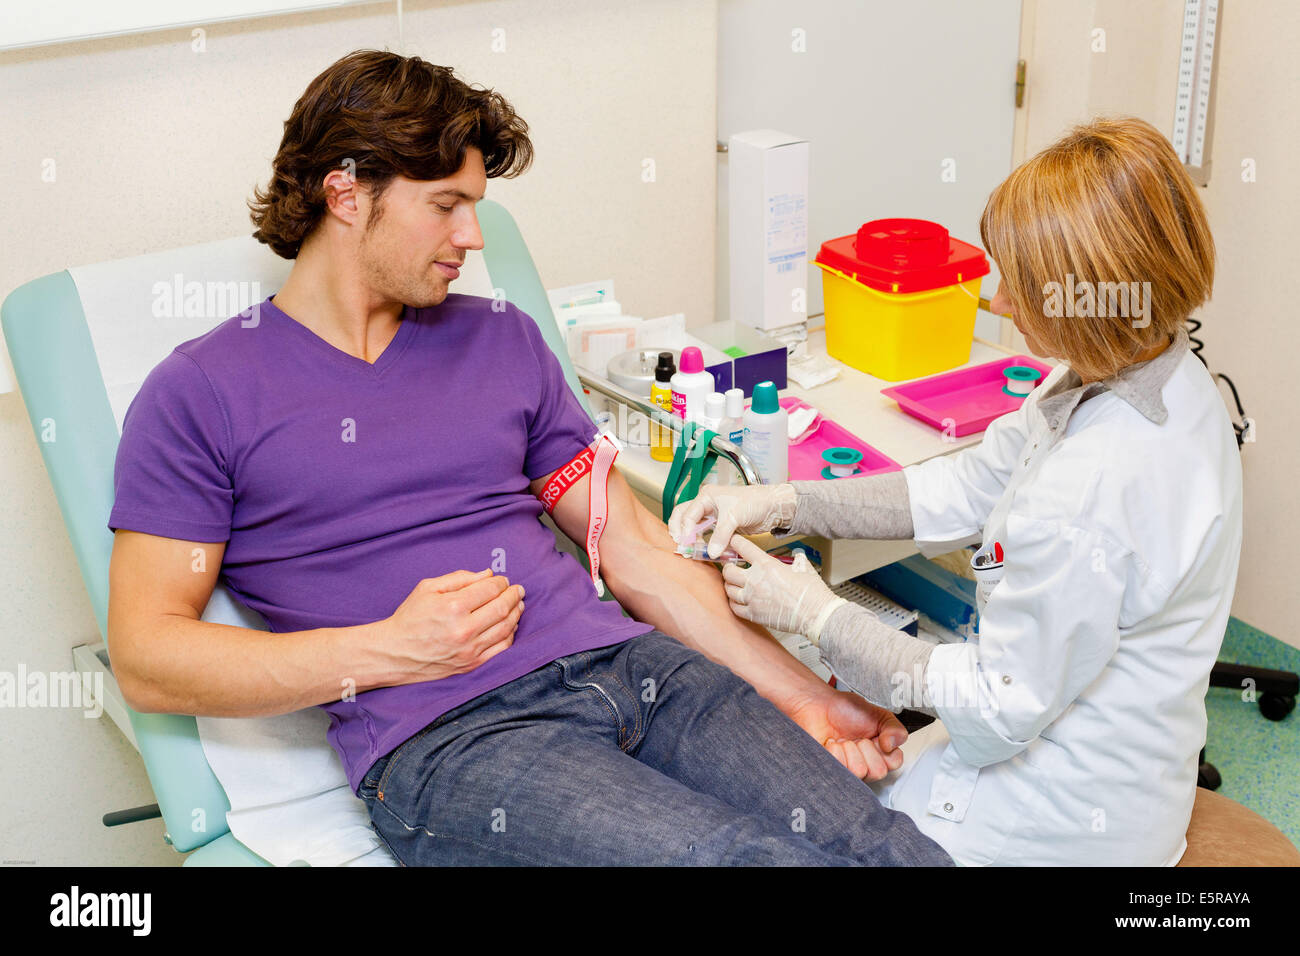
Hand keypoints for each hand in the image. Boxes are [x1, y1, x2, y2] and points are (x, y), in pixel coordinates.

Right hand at [377, 569, 524, 683]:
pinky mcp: (472, 664)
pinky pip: (501, 648)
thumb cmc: (410, 617)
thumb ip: (459, 578)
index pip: (490, 590)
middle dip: (513, 596)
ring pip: (506, 628)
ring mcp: (470, 649)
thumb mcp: (427, 588)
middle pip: (502, 608)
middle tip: (517, 590)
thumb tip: (487, 574)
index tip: (503, 580)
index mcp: (453, 606)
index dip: (501, 583)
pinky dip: (510, 634)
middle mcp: (464, 629)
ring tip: (518, 604)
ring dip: (516, 613)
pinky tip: (510, 624)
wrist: (394, 653)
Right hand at [668, 483, 797, 559]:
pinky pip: (706, 534)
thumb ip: (721, 535)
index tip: (686, 543)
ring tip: (691, 551)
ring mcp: (713, 515)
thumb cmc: (754, 502)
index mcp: (706, 496)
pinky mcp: (721, 525)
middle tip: (680, 545)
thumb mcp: (734, 517)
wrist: (772, 506)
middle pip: (683, 516)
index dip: (684, 529)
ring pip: (694, 526)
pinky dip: (703, 542)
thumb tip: (711, 553)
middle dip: (679, 531)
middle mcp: (706, 504)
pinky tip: (703, 550)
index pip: (687, 513)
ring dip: (691, 538)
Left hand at [722, 535, 843, 639]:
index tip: (732, 543)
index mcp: (767, 565)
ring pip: (728, 589)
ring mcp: (753, 598)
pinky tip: (738, 600)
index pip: (742, 547)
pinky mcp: (754, 614)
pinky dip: (734, 603)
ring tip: (734, 584)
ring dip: (729, 586)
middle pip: (728, 571)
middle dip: (728, 568)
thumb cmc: (811, 592)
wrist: (816, 614)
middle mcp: (756, 580)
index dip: (734, 543)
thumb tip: (798, 556)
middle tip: (731, 568)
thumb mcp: (804, 567)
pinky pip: (734, 607)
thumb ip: (796, 559)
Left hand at [785, 689, 907, 780]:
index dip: (885, 749)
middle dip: (867, 748)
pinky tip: (831, 743)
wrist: (819, 704)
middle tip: (857, 737)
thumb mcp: (880, 715)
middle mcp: (864, 764)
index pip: (894, 763)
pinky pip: (839, 768)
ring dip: (850, 749)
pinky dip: (834, 751)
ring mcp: (846, 769)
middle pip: (878, 771)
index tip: (876, 736)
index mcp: (879, 753)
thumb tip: (892, 746)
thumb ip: (896, 730)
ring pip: (859, 771)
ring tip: (842, 739)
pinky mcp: (829, 770)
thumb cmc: (846, 710)